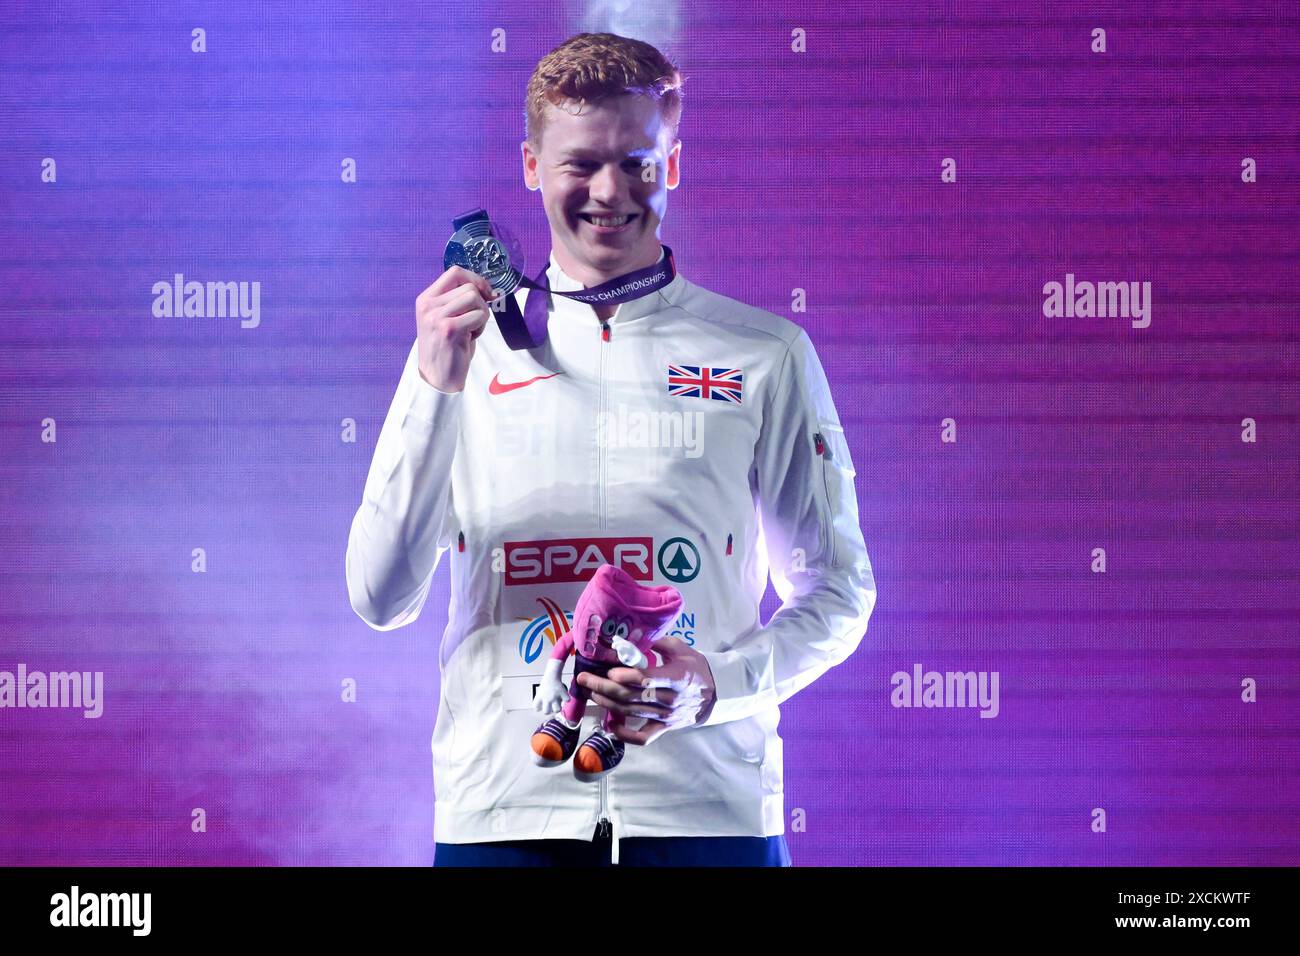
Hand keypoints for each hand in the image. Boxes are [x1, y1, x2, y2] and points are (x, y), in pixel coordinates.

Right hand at [415, 266, 496, 392]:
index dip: (475, 279)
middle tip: (474, 322)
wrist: (437, 377)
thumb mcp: (446, 317)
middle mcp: (428, 305)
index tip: (486, 293)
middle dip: (480, 303)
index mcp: (426, 298)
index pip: (454, 272)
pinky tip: (470, 338)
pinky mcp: (448, 329)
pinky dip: (480, 327)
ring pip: (474, 299)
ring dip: (481, 315)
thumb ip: (458, 300)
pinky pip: (478, 316)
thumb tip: (485, 287)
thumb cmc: (447, 347)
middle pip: (468, 286)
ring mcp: (436, 316)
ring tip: (470, 330)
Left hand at [533, 674, 569, 714]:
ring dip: (558, 708)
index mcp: (539, 697)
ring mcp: (554, 696)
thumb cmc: (546, 683)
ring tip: (558, 704)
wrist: (552, 675)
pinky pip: (567, 700)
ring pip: (557, 709)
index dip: (539, 708)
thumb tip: (542, 709)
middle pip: (546, 712)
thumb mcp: (540, 692)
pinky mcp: (562, 693)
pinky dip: (567, 699)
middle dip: (549, 711)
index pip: (536, 708)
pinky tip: (564, 696)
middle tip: (551, 707)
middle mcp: (546, 698)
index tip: (541, 706)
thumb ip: (540, 700)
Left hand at [575, 637, 715, 744]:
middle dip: (604, 687)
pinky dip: (624, 735)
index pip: (647, 679)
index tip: (609, 671)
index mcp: (677, 677)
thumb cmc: (694, 667)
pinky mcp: (664, 728)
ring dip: (607, 703)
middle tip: (584, 679)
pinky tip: (609, 726)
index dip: (626, 676)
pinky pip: (642, 737)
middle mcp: (670, 699)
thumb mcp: (680, 648)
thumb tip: (627, 639)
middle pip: (632, 696)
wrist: (713, 694)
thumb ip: (656, 643)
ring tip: (590, 692)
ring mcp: (666, 716)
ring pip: (631, 712)